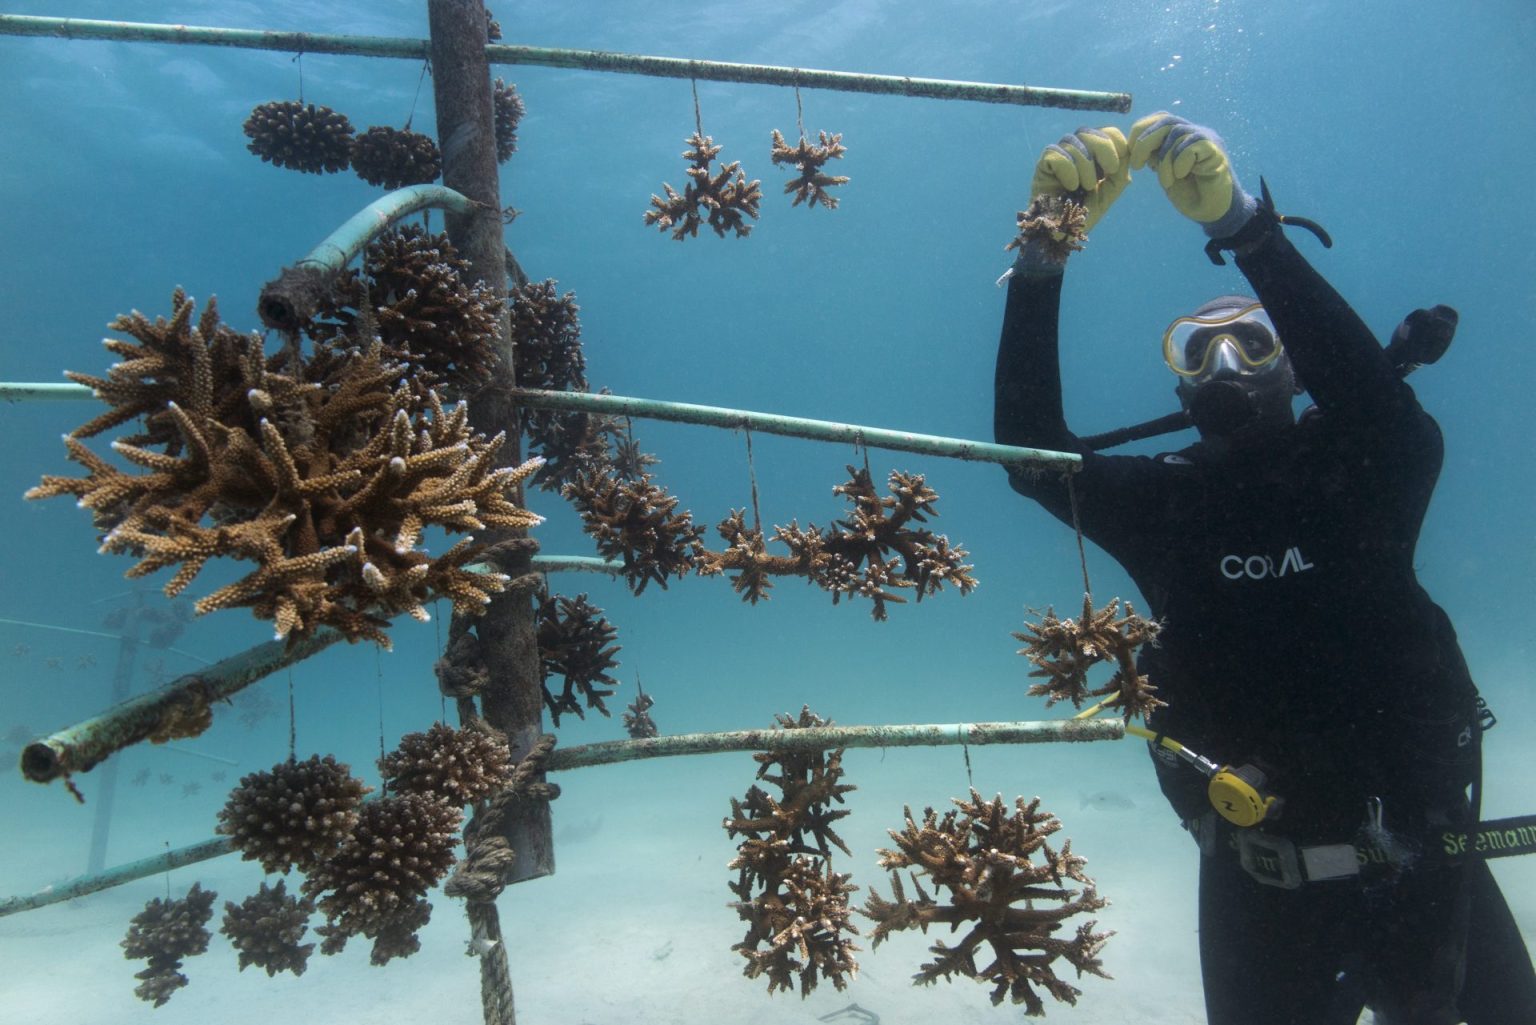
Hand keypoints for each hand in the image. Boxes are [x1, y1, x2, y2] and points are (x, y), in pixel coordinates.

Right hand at [1029, 126, 1130, 231]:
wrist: (1063, 233)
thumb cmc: (1085, 213)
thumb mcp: (1109, 192)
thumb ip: (1120, 171)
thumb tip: (1128, 150)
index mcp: (1093, 154)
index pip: (1106, 132)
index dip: (1115, 141)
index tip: (1116, 166)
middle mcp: (1075, 150)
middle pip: (1089, 132)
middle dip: (1104, 149)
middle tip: (1107, 172)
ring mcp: (1058, 156)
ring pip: (1074, 143)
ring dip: (1086, 167)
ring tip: (1085, 187)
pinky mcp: (1043, 165)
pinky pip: (1057, 155)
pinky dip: (1068, 170)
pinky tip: (1070, 186)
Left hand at [1128, 112, 1254, 235]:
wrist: (1212, 211)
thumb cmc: (1188, 192)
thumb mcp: (1164, 172)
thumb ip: (1153, 156)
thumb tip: (1136, 144)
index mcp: (1182, 135)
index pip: (1161, 118)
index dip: (1141, 129)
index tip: (1130, 151)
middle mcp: (1195, 133)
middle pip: (1167, 121)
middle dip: (1145, 142)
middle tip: (1137, 165)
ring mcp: (1207, 140)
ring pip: (1178, 134)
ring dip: (1164, 160)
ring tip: (1166, 181)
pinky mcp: (1217, 152)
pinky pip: (1193, 146)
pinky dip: (1180, 162)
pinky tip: (1181, 175)